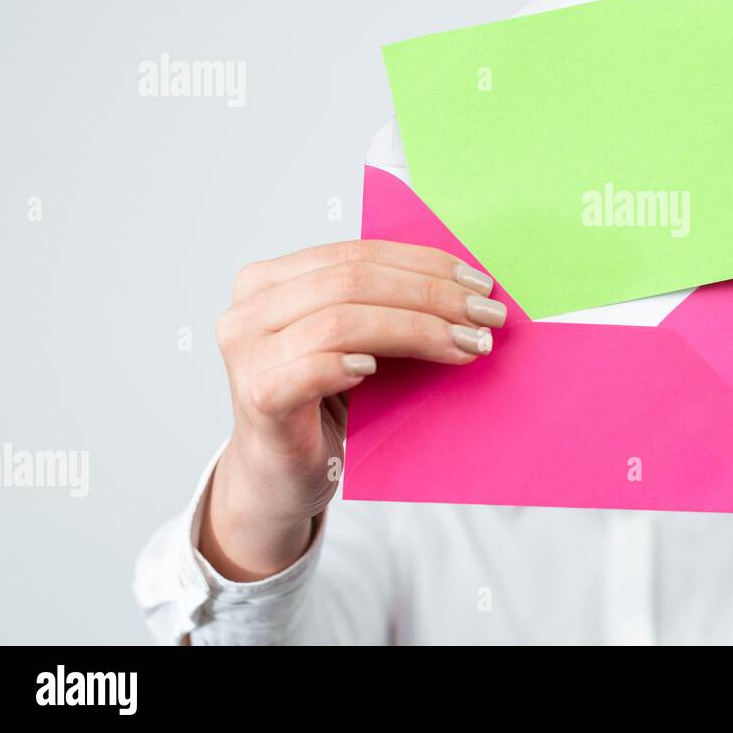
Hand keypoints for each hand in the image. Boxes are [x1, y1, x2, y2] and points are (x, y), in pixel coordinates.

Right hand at [200, 240, 504, 580]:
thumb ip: (381, 307)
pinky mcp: (257, 398)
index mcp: (271, 280)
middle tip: (485, 317)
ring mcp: (247, 353)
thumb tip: (466, 288)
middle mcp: (250, 309)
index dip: (424, 264)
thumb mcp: (353, 344)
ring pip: (341, 321)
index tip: (479, 285)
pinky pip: (311, 368)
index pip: (358, 254)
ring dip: (416, 330)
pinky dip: (350, 363)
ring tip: (465, 344)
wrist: (280, 478)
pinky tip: (380, 369)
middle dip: (431, 296)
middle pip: (354, 282)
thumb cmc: (324, 406)